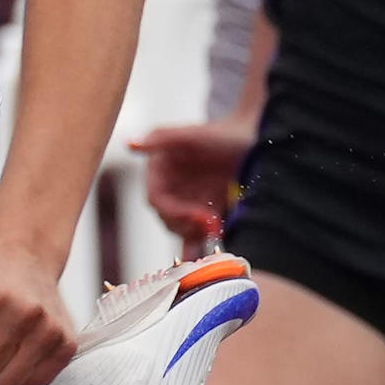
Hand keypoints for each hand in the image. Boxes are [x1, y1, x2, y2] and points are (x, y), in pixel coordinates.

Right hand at [133, 118, 251, 245]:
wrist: (253, 139)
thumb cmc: (222, 133)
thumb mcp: (191, 135)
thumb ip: (160, 138)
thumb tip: (131, 143)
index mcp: (159, 169)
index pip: (156, 199)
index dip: (173, 211)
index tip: (196, 214)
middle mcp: (169, 185)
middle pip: (167, 217)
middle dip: (186, 223)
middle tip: (209, 223)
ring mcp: (186, 198)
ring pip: (180, 226)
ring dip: (195, 232)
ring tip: (215, 227)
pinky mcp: (203, 208)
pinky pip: (194, 229)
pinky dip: (197, 242)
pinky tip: (203, 251)